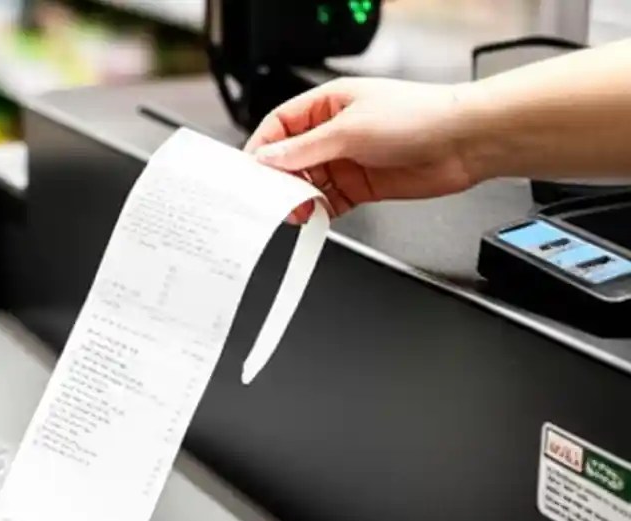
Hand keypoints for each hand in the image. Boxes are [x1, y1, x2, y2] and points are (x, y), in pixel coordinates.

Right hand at [244, 78, 478, 219]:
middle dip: (279, 179)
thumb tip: (268, 159)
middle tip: (269, 198)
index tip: (250, 173)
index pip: (279, 126)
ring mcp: (347, 160)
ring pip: (308, 184)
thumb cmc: (419, 116)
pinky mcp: (361, 186)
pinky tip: (315, 218)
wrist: (466, 142)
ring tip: (296, 211)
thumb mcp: (349, 130)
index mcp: (327, 105)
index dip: (262, 148)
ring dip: (299, 199)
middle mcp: (334, 132)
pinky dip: (319, 213)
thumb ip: (304, 150)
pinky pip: (329, 203)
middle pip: (290, 159)